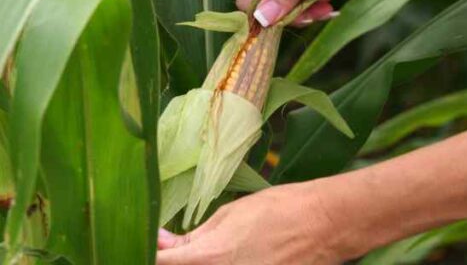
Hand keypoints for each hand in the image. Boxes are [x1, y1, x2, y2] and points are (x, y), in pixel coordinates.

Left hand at [156, 182, 350, 264]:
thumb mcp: (233, 213)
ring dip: (200, 263)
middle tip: (174, 247)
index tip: (140, 246)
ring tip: (216, 251)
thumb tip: (160, 243)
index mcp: (206, 258)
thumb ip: (193, 236)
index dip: (145, 253)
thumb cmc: (280, 208)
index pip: (160, 264)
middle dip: (174, 260)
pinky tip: (233, 257)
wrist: (325, 224)